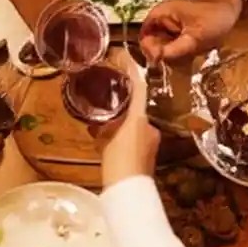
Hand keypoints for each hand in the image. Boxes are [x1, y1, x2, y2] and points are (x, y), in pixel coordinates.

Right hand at [89, 49, 158, 187]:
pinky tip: (108, 142)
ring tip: (104, 120)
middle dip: (124, 100)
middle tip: (107, 94)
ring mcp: (151, 142)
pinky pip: (134, 138)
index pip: (139, 86)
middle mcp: (150, 127)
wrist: (129, 191)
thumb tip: (96, 122)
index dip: (132, 68)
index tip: (124, 55)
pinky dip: (122, 136)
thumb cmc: (118, 161)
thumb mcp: (106, 138)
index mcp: (140, 118)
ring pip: (135, 123)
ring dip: (122, 120)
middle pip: (138, 106)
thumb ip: (102, 127)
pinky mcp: (146, 156)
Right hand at [139, 0, 239, 63]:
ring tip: (186, 58)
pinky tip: (189, 55)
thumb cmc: (213, 18)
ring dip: (171, 56)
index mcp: (158, 15)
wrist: (229, 9)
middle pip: (151, 45)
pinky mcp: (176, 32)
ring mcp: (167, 26)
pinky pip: (170, 46)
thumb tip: (155, 60)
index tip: (162, 63)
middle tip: (177, 63)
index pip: (144, 39)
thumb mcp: (194, 37)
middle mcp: (159, 20)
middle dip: (163, 56)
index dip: (151, 53)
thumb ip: (173, 50)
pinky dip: (178, 53)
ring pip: (161, 48)